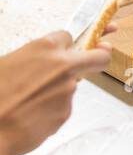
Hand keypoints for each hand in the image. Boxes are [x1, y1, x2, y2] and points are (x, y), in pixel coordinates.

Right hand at [0, 33, 110, 154]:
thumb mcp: (6, 62)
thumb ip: (31, 58)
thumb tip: (40, 63)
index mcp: (45, 48)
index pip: (68, 37)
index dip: (64, 46)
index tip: (65, 50)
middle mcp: (63, 67)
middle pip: (98, 57)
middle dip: (100, 56)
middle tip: (97, 57)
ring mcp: (68, 92)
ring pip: (70, 87)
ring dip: (56, 92)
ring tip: (26, 103)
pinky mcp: (65, 114)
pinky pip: (61, 108)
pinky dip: (49, 111)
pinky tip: (28, 116)